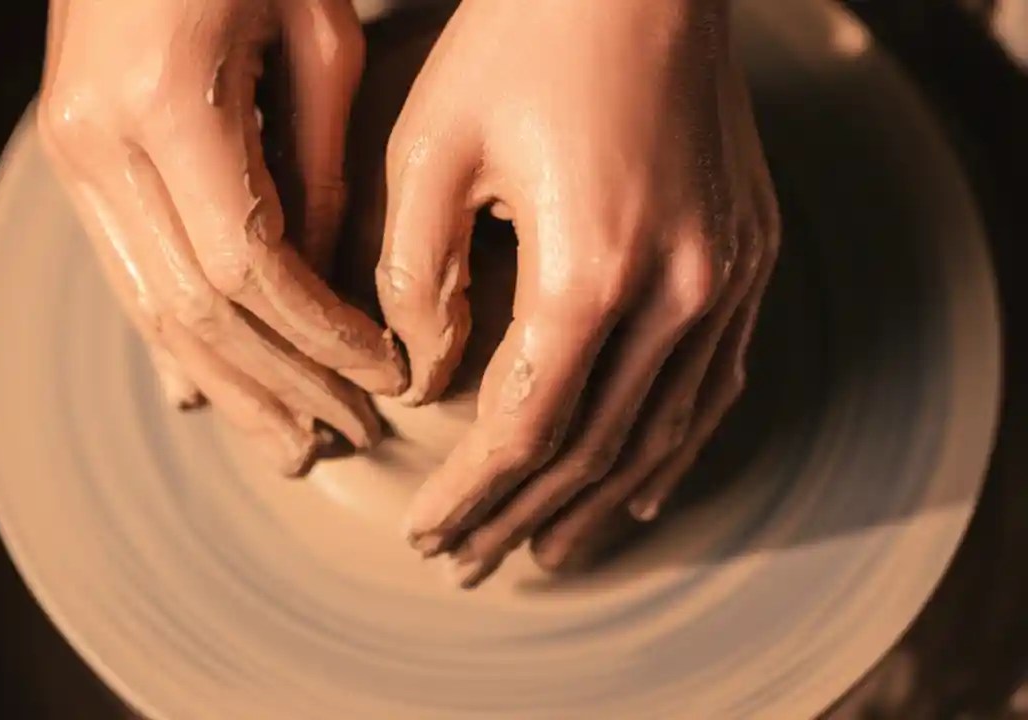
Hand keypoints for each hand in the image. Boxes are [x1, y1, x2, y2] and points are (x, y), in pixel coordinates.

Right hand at [38, 0, 405, 473]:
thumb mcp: (318, 36)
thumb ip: (318, 167)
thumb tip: (326, 283)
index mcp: (164, 104)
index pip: (248, 269)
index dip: (322, 336)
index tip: (386, 376)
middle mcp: (97, 144)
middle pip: (194, 312)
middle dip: (281, 385)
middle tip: (347, 439)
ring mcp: (69, 155)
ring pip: (151, 311)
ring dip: (230, 386)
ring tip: (292, 445)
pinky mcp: (70, 159)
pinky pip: (126, 276)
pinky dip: (179, 341)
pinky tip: (217, 393)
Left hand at [377, 0, 779, 584]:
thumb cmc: (520, 40)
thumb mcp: (431, 147)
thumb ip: (417, 280)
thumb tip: (425, 383)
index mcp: (591, 267)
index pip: (523, 427)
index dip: (468, 493)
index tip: (424, 535)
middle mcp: (680, 288)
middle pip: (593, 449)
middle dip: (520, 516)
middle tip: (469, 565)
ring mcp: (731, 274)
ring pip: (662, 432)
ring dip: (598, 503)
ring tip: (546, 554)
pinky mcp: (749, 253)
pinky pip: (715, 382)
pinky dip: (672, 446)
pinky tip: (641, 490)